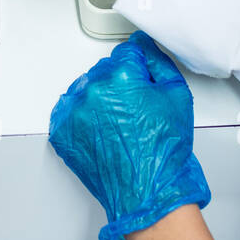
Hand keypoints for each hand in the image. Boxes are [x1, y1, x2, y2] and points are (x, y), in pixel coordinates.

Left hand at [48, 31, 210, 239]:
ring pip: (87, 89)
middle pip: (105, 70)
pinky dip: (84, 117)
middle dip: (120, 83)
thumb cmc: (162, 152)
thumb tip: (145, 48)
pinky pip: (71, 111)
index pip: (127, 52)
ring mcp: (74, 112)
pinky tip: (103, 131)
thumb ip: (159, 63)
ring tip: (119, 124)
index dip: (140, 67)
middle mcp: (92, 90)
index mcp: (120, 76)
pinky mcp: (62, 131)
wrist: (147, 191)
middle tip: (135, 109)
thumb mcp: (177, 95)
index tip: (142, 78)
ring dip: (100, 99)